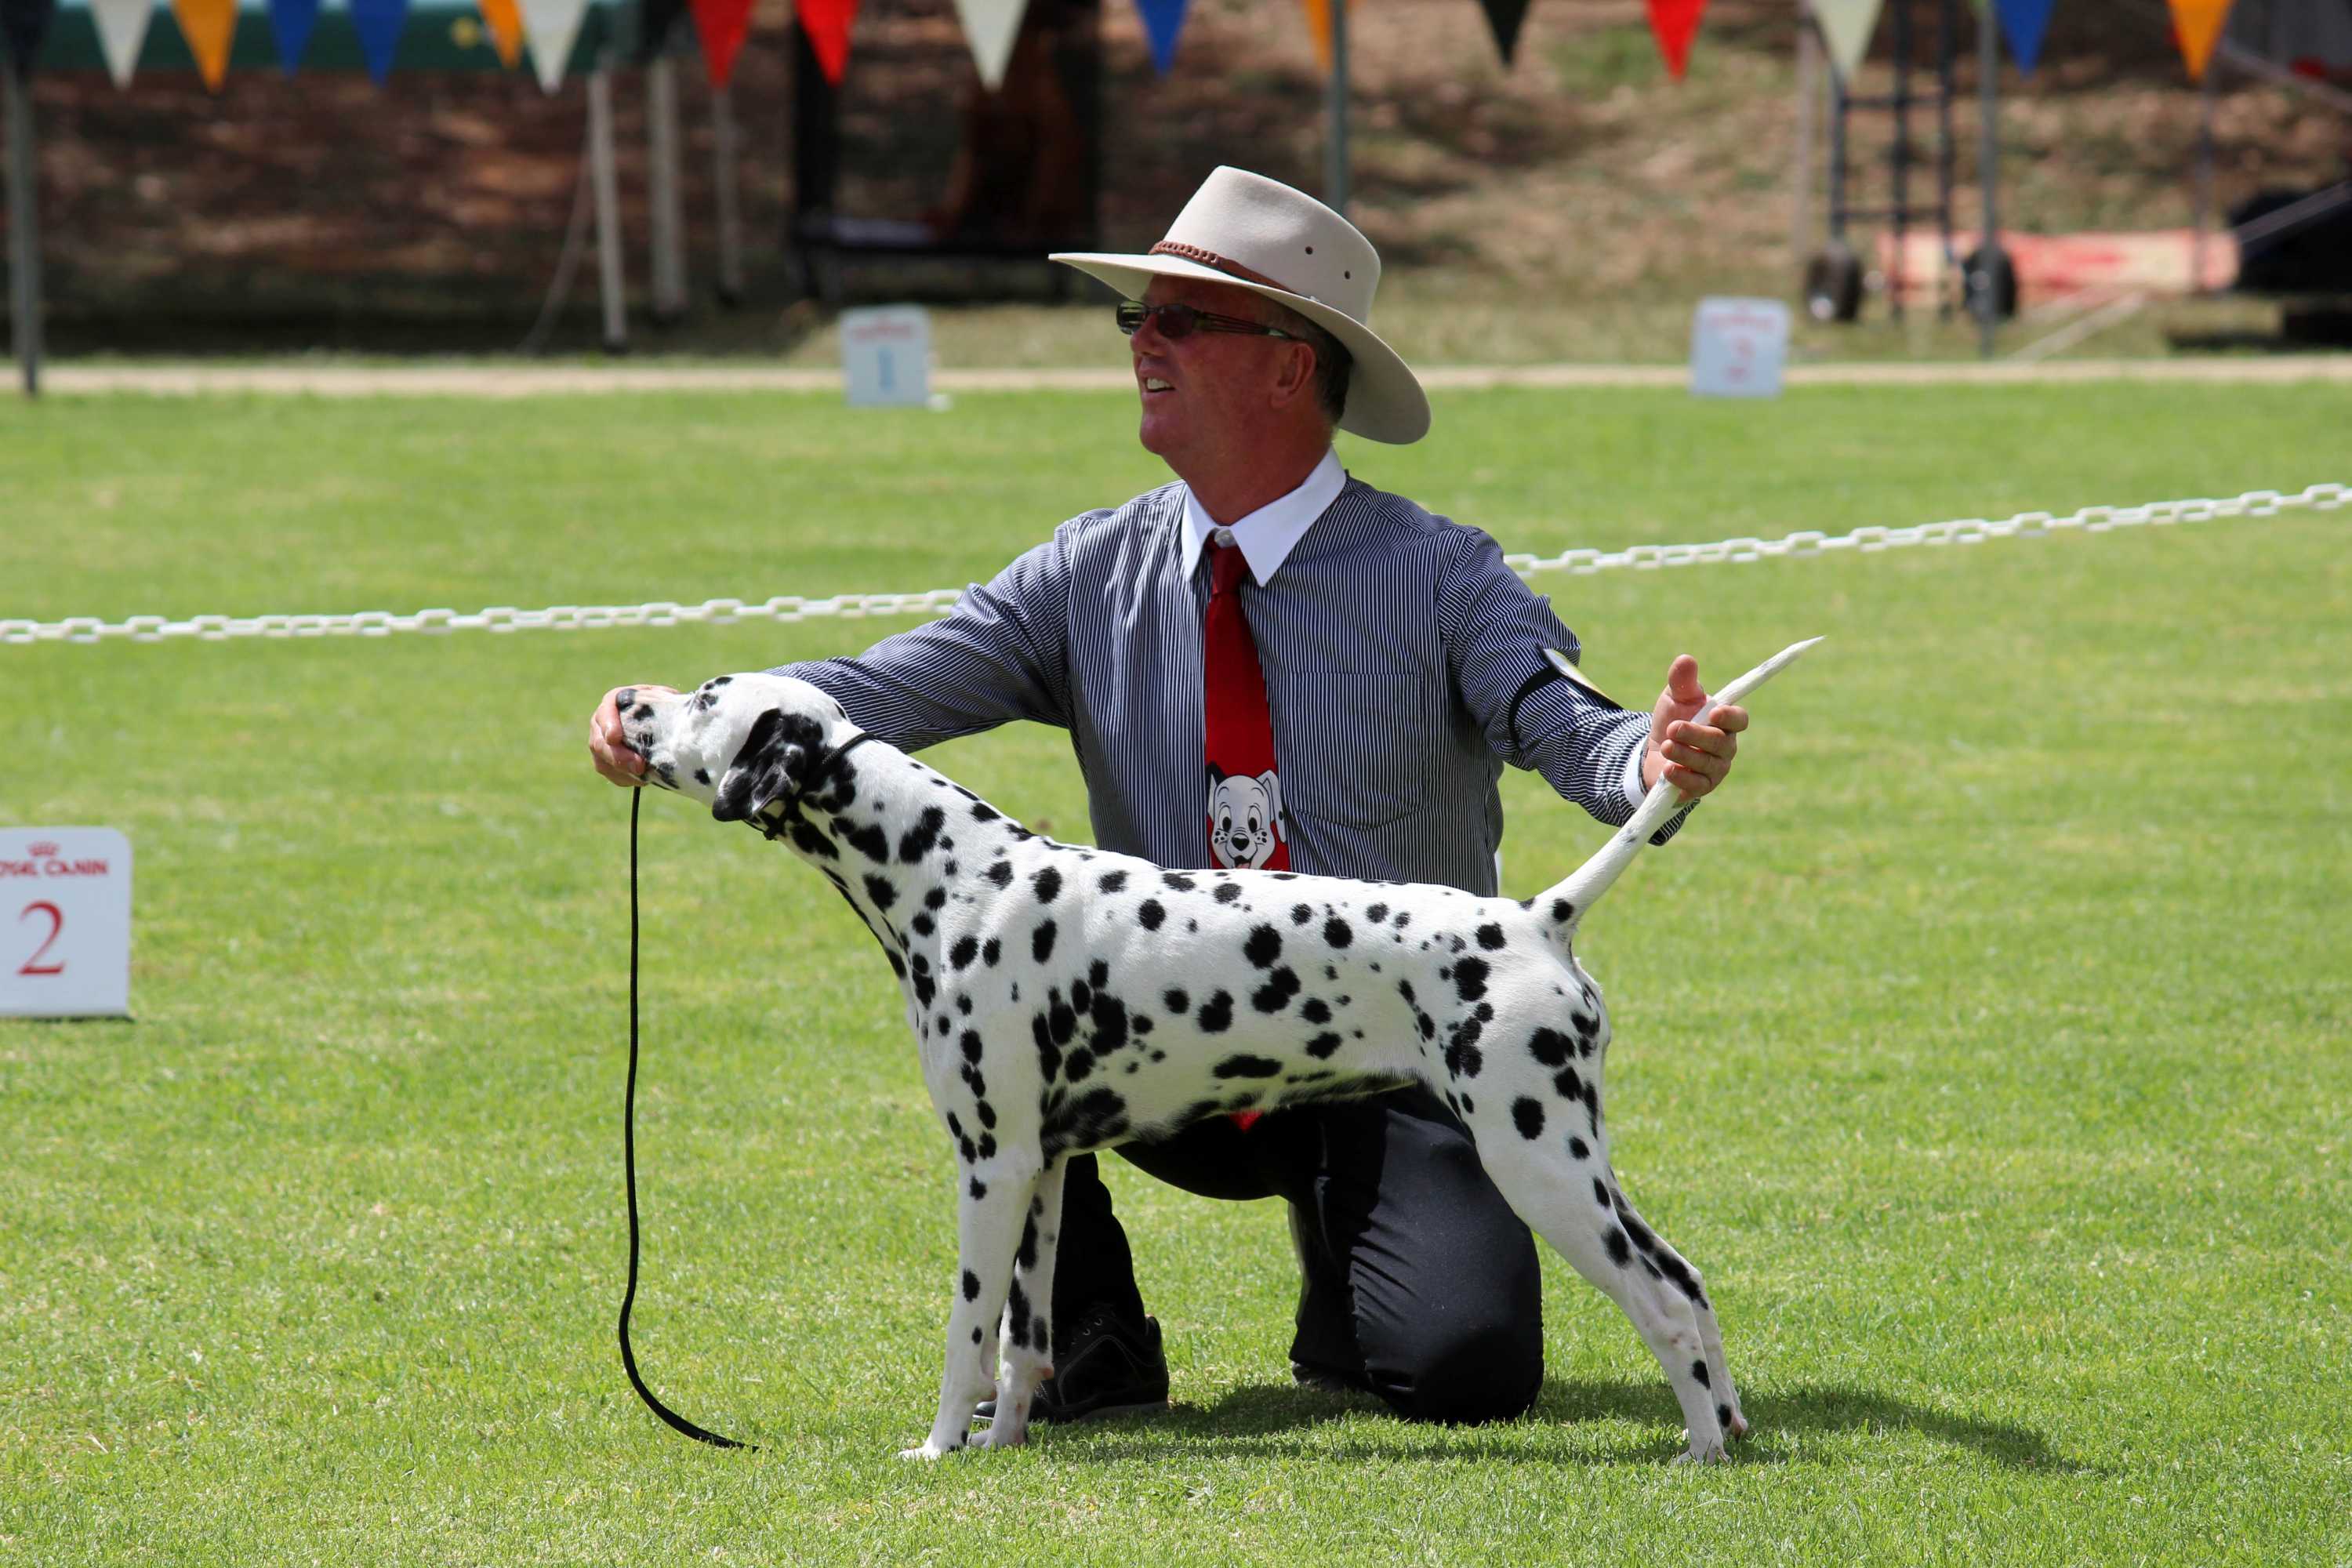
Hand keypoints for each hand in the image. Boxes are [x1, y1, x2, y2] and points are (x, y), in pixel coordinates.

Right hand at [589, 684, 675, 786]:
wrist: (660, 721)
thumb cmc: (663, 705)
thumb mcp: (665, 698)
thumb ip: (664, 702)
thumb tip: (676, 710)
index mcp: (615, 701)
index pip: (606, 711)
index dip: (608, 725)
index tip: (615, 738)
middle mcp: (602, 721)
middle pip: (599, 742)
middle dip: (618, 756)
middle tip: (639, 766)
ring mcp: (601, 742)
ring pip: (602, 761)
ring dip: (622, 771)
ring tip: (644, 776)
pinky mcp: (605, 760)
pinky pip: (610, 773)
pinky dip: (626, 779)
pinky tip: (642, 779)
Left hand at [1641, 655, 1747, 799]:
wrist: (1656, 752)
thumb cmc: (1673, 719)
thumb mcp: (1674, 698)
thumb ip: (1682, 681)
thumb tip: (1685, 659)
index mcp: (1725, 721)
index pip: (1740, 719)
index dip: (1730, 717)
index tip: (1714, 712)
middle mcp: (1726, 746)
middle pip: (1720, 742)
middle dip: (1696, 735)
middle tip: (1673, 728)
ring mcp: (1716, 769)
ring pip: (1707, 764)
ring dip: (1685, 755)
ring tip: (1666, 746)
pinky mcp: (1702, 787)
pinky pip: (1698, 786)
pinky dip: (1682, 778)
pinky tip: (1668, 770)